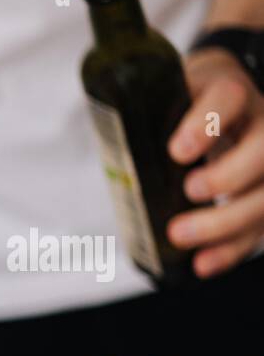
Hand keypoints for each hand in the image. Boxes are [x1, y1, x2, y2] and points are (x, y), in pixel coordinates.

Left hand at [167, 49, 263, 276]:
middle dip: (228, 177)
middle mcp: (261, 124)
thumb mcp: (169, 97)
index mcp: (230, 92)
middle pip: (263, 151)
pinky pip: (258, 226)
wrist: (221, 103)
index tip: (177, 151)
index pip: (228, 98)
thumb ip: (147, 115)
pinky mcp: (263, 194)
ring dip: (226, 223)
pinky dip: (231, 249)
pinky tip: (202, 263)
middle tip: (189, 191)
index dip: (206, 124)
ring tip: (181, 237)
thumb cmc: (188, 105)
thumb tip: (106, 143)